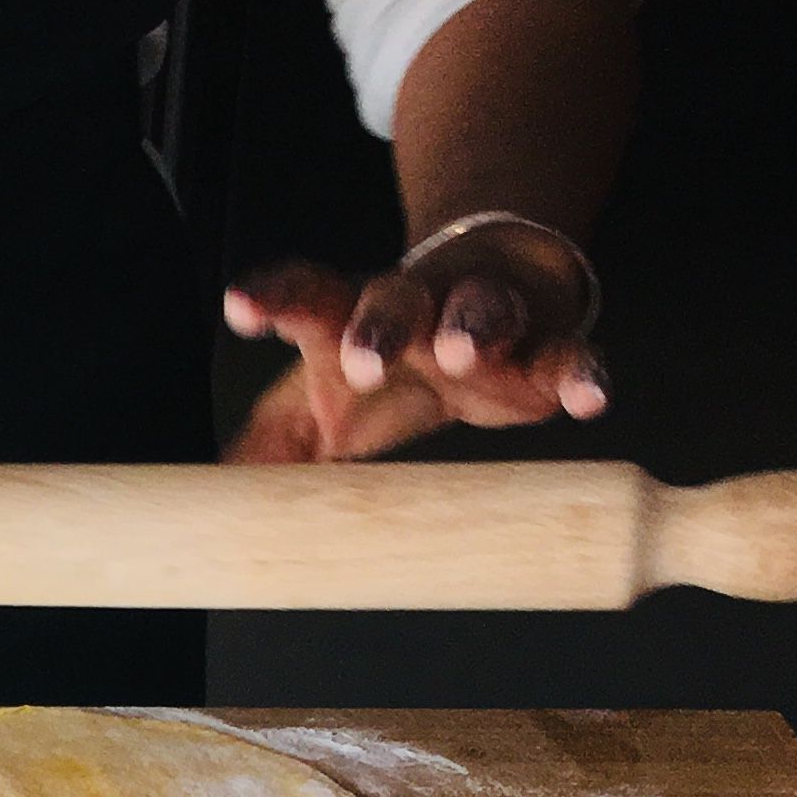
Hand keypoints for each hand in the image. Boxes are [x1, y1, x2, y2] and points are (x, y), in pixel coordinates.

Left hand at [220, 219, 609, 465]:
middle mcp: (418, 308)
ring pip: (484, 308)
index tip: (241, 306)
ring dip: (471, 325)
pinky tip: (586, 397)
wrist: (492, 291)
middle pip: (396, 299)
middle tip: (362, 359)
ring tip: (460, 351)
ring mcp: (487, 321)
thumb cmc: (390, 358)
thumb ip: (272, 447)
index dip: (274, 297)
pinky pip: (569, 354)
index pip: (308, 297)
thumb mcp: (322, 401)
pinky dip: (581, 371)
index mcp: (351, 316)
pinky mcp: (548, 349)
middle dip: (378, 324)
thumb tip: (210, 505)